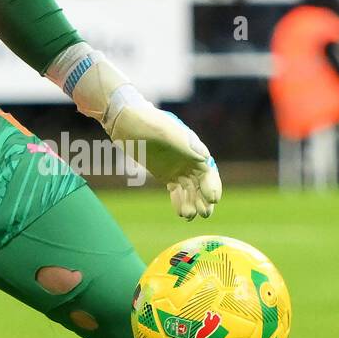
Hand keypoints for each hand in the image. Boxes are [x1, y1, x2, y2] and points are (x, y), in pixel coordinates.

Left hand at [106, 96, 221, 220]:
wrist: (125, 121)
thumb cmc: (147, 122)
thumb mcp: (165, 131)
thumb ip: (184, 144)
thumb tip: (205, 157)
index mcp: (193, 147)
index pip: (209, 170)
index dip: (212, 185)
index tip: (213, 199)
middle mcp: (188, 159)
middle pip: (202, 183)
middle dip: (204, 199)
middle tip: (204, 214)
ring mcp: (177, 167)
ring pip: (190, 189)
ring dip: (192, 203)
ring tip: (189, 216)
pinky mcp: (165, 174)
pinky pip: (176, 191)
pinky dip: (180, 201)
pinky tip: (181, 213)